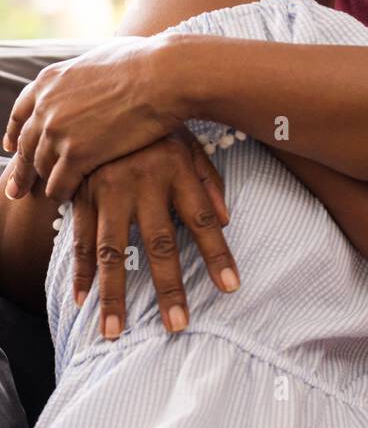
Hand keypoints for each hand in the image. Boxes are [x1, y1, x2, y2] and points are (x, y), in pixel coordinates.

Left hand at [3, 36, 182, 201]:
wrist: (163, 76)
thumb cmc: (146, 62)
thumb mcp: (100, 57)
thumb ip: (86, 74)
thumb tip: (97, 73)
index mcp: (49, 81)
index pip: (21, 112)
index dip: (13, 133)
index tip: (10, 147)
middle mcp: (46, 106)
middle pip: (26, 145)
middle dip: (21, 170)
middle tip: (16, 189)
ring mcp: (58, 131)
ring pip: (41, 167)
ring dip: (45, 183)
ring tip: (50, 196)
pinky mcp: (77, 154)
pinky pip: (59, 184)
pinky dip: (61, 194)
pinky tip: (68, 200)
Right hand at [69, 128, 239, 338]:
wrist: (102, 95)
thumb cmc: (155, 126)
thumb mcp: (189, 143)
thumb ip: (209, 181)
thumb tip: (227, 221)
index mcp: (175, 169)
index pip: (203, 221)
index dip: (218, 256)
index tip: (231, 288)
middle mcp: (142, 182)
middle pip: (159, 244)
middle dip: (170, 288)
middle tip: (178, 325)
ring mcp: (107, 189)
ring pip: (112, 251)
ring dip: (114, 294)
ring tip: (114, 331)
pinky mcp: (80, 193)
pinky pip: (79, 239)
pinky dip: (78, 272)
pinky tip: (79, 300)